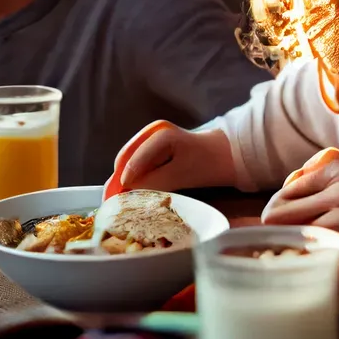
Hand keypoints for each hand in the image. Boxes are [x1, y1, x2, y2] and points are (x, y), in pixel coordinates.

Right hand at [105, 121, 234, 198]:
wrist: (230, 154)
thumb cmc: (210, 162)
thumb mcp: (182, 174)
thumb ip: (154, 182)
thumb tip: (128, 193)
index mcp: (158, 134)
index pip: (130, 160)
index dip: (119, 182)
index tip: (111, 201)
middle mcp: (151, 133)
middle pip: (124, 160)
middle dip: (116, 182)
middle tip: (109, 205)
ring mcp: (152, 140)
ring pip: (128, 163)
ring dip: (123, 182)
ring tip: (116, 203)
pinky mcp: (155, 151)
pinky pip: (138, 166)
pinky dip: (133, 180)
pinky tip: (130, 194)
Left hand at [262, 148, 338, 276]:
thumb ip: (313, 192)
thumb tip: (267, 212)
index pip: (290, 185)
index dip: (297, 210)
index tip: (328, 221)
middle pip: (278, 204)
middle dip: (287, 229)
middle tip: (319, 245)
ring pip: (280, 223)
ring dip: (292, 244)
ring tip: (324, 251)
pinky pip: (294, 244)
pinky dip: (299, 259)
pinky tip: (329, 262)